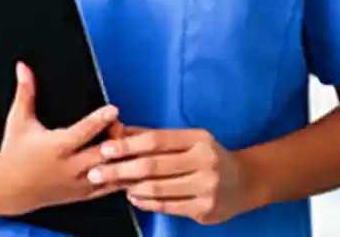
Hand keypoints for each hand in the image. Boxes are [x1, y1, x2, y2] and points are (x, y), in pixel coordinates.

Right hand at [0, 62, 121, 215]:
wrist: (9, 188)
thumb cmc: (14, 152)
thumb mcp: (18, 120)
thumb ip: (25, 93)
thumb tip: (23, 67)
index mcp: (57, 146)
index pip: (84, 132)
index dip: (101, 119)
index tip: (113, 108)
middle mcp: (70, 166)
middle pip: (104, 152)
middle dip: (117, 137)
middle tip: (120, 123)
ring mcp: (78, 182)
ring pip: (112, 172)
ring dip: (122, 158)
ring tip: (129, 144)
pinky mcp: (83, 193)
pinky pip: (110, 187)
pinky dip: (122, 176)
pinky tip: (127, 165)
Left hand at [89, 127, 255, 225]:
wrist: (244, 182)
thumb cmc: (204, 156)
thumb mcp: (184, 140)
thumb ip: (149, 135)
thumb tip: (114, 129)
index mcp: (198, 139)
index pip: (157, 140)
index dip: (128, 144)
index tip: (104, 149)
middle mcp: (205, 161)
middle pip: (154, 166)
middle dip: (120, 169)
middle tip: (95, 173)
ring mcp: (207, 187)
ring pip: (159, 188)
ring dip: (131, 187)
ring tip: (114, 185)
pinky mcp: (205, 209)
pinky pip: (168, 206)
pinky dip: (147, 202)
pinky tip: (134, 198)